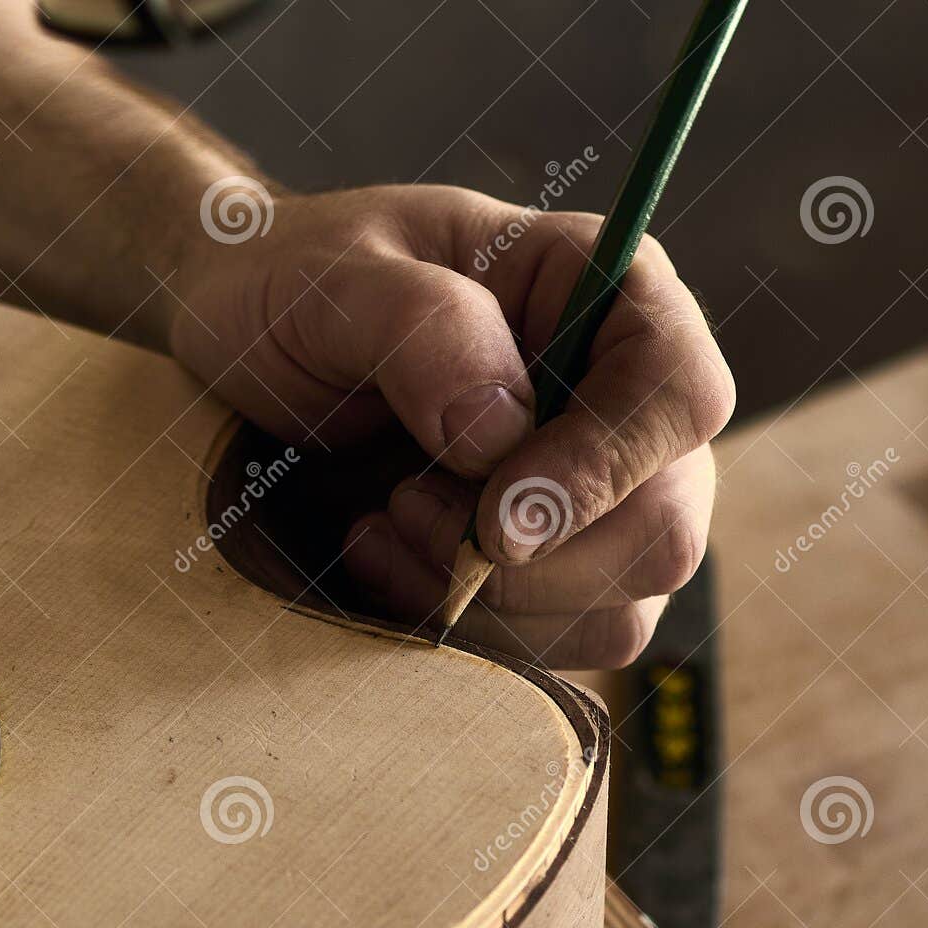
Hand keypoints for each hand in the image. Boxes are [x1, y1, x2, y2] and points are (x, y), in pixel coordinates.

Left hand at [168, 185, 731, 668]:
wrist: (246, 343)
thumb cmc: (292, 284)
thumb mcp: (332, 282)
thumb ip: (426, 330)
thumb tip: (504, 431)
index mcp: (601, 290)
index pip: (682, 394)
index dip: (608, 468)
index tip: (499, 517)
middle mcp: (623, 399)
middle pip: (665, 528)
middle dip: (530, 559)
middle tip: (407, 504)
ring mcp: (601, 494)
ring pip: (618, 608)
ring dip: (489, 600)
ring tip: (386, 519)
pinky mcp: (556, 568)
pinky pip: (558, 646)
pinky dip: (466, 628)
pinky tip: (388, 557)